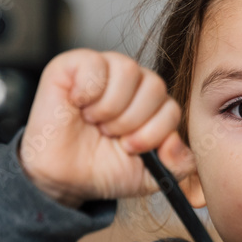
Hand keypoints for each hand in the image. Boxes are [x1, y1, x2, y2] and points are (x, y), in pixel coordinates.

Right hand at [17, 49, 194, 207]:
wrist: (63, 178)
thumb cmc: (103, 170)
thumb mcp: (150, 176)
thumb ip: (178, 165)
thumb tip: (176, 142)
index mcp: (152, 104)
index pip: (171, 107)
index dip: (154, 131)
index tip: (130, 147)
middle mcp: (132, 83)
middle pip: (155, 85)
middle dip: (133, 121)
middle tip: (111, 135)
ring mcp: (104, 70)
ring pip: (128, 69)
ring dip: (111, 107)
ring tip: (95, 122)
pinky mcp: (74, 64)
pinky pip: (95, 63)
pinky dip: (88, 90)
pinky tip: (78, 105)